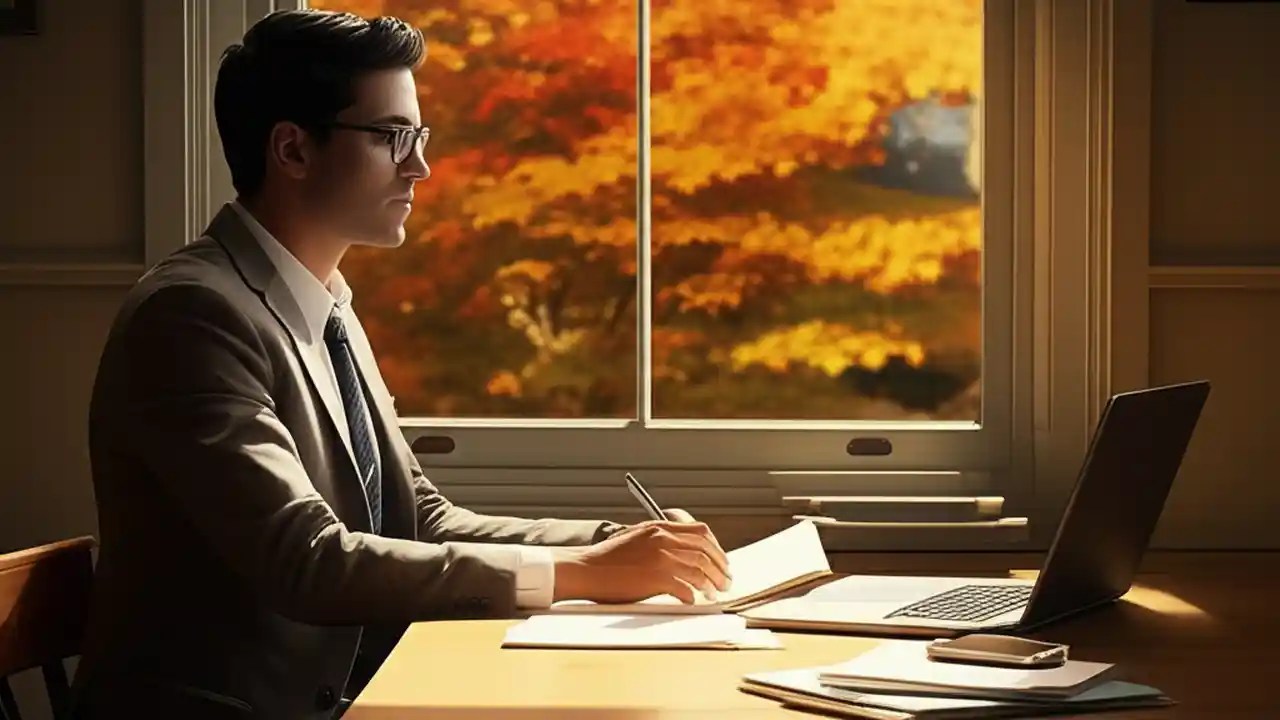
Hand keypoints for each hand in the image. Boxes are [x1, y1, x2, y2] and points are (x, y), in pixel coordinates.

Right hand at [553, 511, 730, 604]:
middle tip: (726, 581)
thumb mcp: (635, 537)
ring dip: (711, 584)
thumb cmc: (606, 559)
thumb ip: (658, 539)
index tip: (721, 562)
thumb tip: (681, 553)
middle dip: (721, 567)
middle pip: (705, 550)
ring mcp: (660, 557)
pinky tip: (692, 601)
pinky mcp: (655, 577)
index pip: (701, 532)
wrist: (585, 569)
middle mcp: (663, 538)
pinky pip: (685, 588)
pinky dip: (692, 596)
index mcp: (659, 527)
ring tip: (714, 594)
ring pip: (700, 569)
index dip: (716, 548)